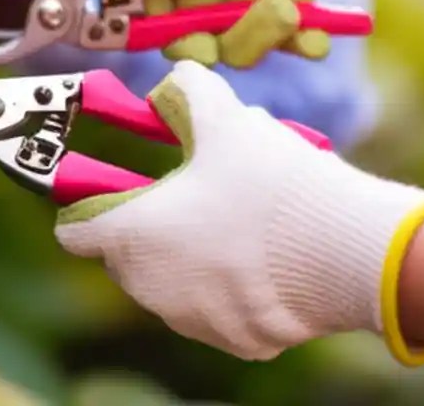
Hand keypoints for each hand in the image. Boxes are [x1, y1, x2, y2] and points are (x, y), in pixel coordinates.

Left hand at [54, 61, 423, 361]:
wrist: (348, 252)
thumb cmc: (273, 184)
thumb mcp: (225, 118)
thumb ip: (187, 92)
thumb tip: (176, 81)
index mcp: (130, 236)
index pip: (75, 233)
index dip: (88, 207)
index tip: (112, 193)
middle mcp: (149, 288)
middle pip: (124, 257)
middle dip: (145, 228)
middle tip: (187, 196)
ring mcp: (193, 321)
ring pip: (171, 285)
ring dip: (187, 257)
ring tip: (236, 221)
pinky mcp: (238, 342)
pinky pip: (219, 310)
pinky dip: (230, 288)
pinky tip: (266, 259)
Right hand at [119, 0, 423, 67]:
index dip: (153, 12)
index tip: (163, 32)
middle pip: (195, 17)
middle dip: (203, 36)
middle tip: (215, 47)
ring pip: (240, 28)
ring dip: (258, 34)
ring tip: (289, 14)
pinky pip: (290, 28)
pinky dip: (300, 39)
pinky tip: (315, 40)